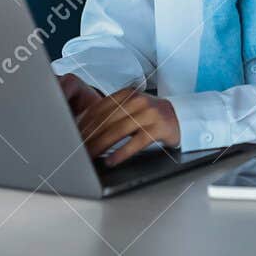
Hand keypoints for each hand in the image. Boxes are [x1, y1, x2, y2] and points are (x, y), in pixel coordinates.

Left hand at [61, 77, 180, 164]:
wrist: (182, 116)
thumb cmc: (151, 116)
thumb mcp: (132, 108)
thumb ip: (112, 113)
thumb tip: (84, 129)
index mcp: (127, 94)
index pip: (99, 108)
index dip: (84, 123)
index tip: (73, 136)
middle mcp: (138, 101)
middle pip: (106, 120)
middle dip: (89, 137)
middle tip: (78, 149)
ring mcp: (149, 113)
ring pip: (118, 130)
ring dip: (101, 145)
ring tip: (90, 156)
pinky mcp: (159, 127)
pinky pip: (136, 142)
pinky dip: (121, 153)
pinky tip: (111, 161)